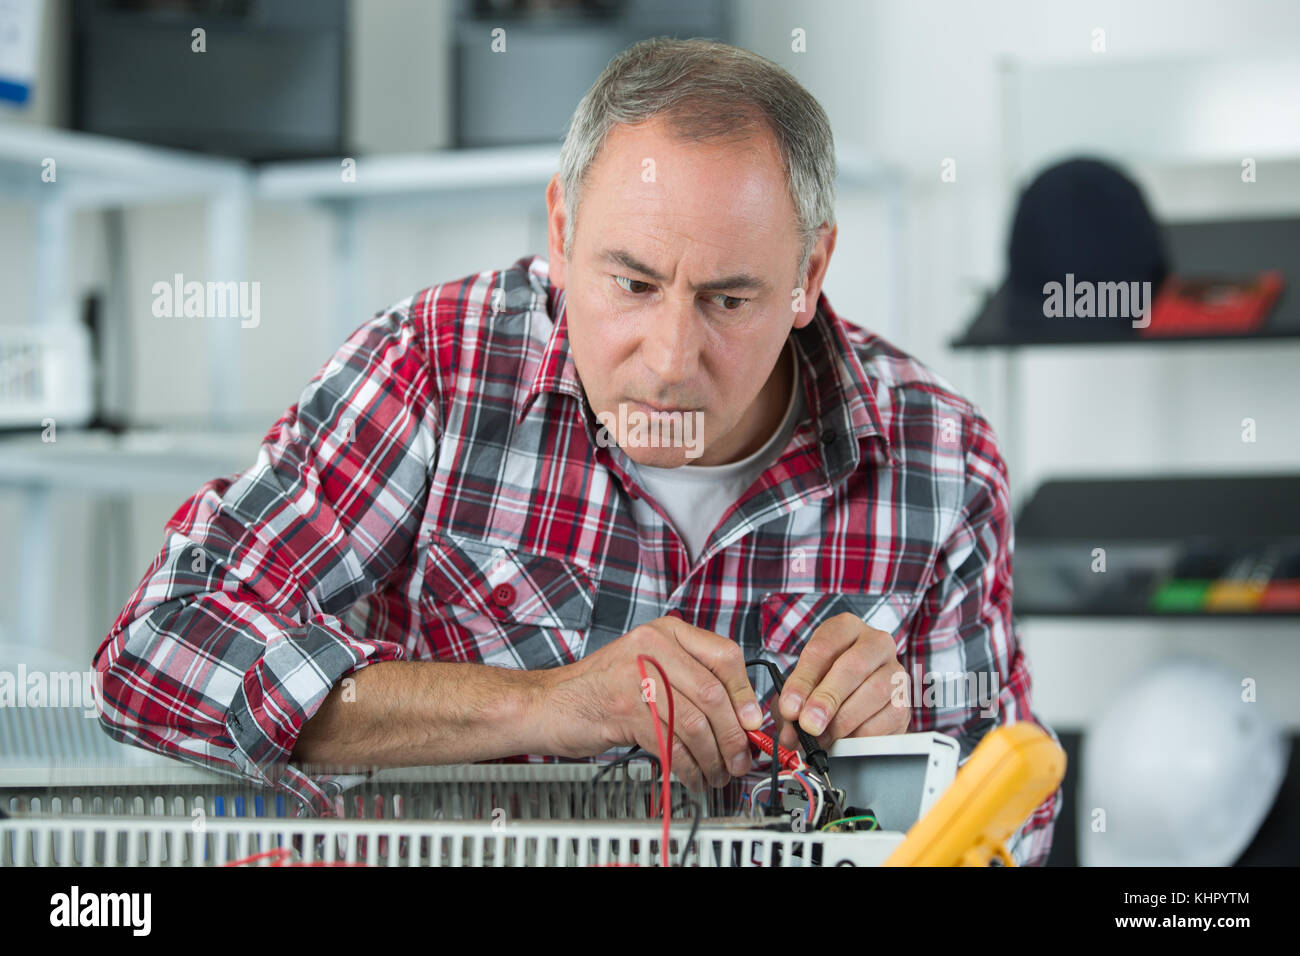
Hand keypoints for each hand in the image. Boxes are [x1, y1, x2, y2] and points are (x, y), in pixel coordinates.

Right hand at [541, 616, 761, 790]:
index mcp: (665, 632)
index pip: (724, 655)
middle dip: (733, 736)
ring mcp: (636, 677)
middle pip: (713, 694)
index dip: (745, 693)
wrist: (548, 704)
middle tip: (740, 759)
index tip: (751, 721)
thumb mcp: (648, 668)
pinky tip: (691, 776)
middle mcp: (653, 647)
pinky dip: (687, 767)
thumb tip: (740, 715)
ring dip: (713, 757)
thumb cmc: (601, 689)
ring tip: (717, 774)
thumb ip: (689, 680)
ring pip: (695, 723)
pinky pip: (671, 744)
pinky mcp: (624, 710)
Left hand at [775, 613, 908, 751]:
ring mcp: (896, 670)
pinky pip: (890, 717)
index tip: (790, 708)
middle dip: (828, 699)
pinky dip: (864, 733)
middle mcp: (876, 643)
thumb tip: (792, 731)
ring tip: (823, 737)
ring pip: (876, 692)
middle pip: (854, 666)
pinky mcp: (906, 700)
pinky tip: (847, 739)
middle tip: (809, 724)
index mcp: (846, 628)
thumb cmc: (823, 684)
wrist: (852, 696)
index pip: (823, 647)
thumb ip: (793, 703)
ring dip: (845, 721)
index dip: (804, 680)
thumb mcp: (804, 684)